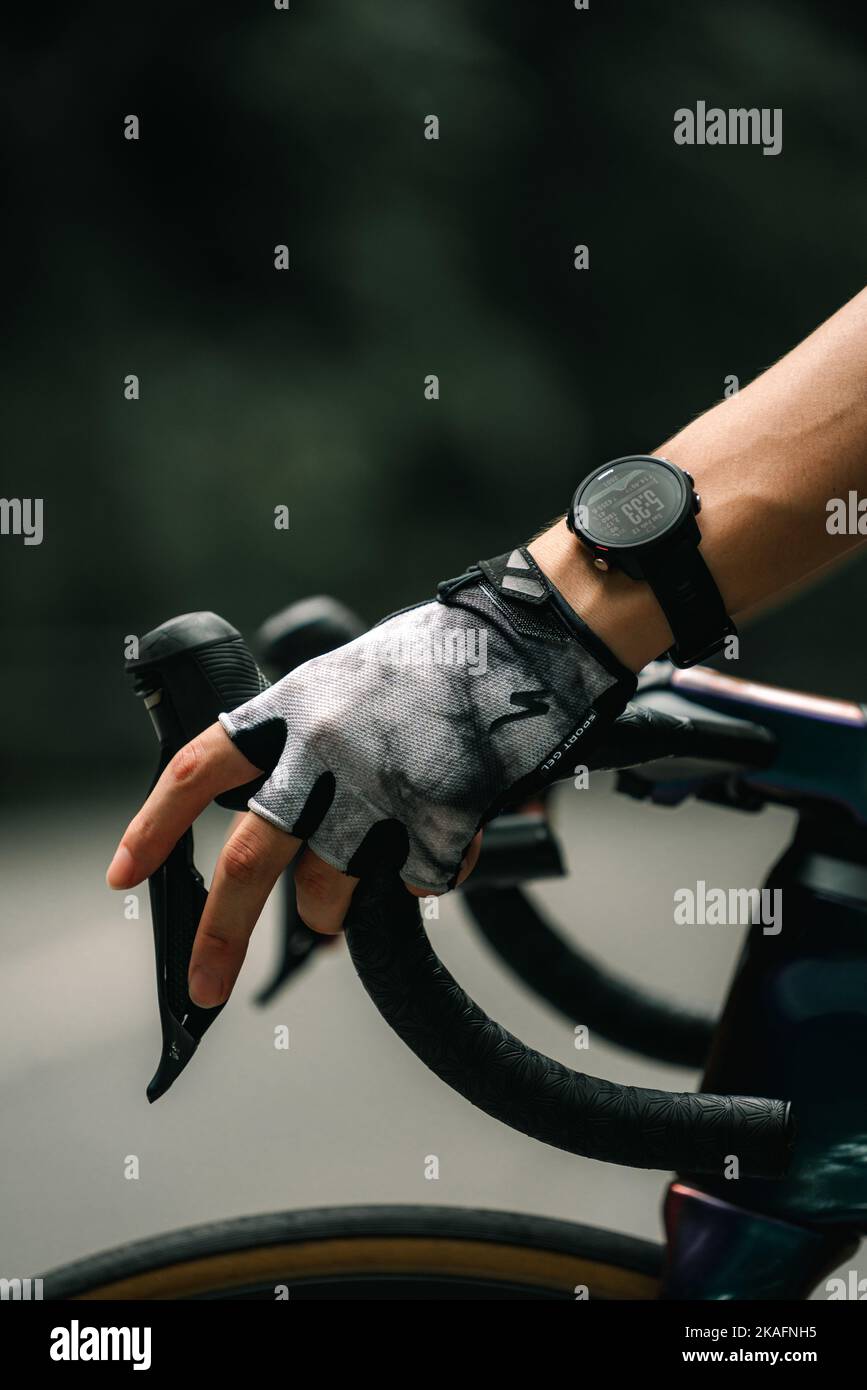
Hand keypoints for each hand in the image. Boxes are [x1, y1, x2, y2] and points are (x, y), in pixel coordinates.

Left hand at [107, 546, 634, 1006]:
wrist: (520, 641)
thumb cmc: (432, 658)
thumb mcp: (341, 682)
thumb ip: (301, 744)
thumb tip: (277, 824)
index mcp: (288, 709)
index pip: (197, 771)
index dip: (152, 826)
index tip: (125, 875)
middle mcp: (321, 751)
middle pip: (251, 861)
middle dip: (221, 935)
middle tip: (206, 984)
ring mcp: (380, 788)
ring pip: (332, 891)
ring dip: (335, 910)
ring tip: (353, 893)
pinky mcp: (437, 818)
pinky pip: (414, 887)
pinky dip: (422, 882)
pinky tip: (440, 846)